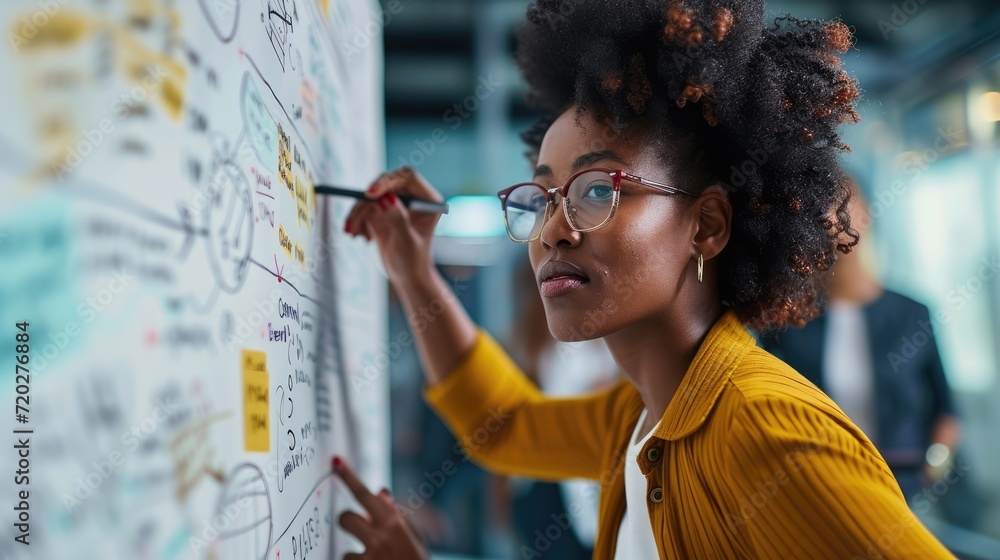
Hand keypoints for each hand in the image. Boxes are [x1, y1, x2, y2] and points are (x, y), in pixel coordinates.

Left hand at [332, 456, 428, 559]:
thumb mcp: (416, 537)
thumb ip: (398, 514)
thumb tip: (380, 492)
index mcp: (394, 522)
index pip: (365, 494)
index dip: (349, 477)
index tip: (336, 462)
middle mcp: (380, 537)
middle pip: (345, 518)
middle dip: (349, 522)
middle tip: (361, 529)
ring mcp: (370, 557)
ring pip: (345, 550)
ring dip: (356, 555)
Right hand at [344, 167, 444, 288]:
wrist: (407, 277)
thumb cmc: (413, 262)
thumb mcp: (406, 241)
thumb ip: (397, 218)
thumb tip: (384, 197)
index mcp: (428, 200)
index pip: (407, 177)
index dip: (387, 181)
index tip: (369, 195)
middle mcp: (413, 197)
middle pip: (385, 183)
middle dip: (366, 201)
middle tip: (353, 219)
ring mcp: (396, 203)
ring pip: (371, 196)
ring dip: (358, 213)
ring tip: (353, 234)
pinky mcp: (382, 211)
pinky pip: (364, 207)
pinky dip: (358, 219)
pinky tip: (360, 237)